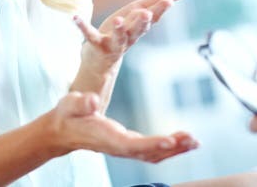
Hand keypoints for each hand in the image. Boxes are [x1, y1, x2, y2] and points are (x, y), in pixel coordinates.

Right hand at [49, 91, 198, 162]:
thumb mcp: (70, 104)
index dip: (151, 144)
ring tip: (194, 141)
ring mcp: (124, 148)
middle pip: (148, 153)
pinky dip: (169, 147)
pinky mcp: (128, 145)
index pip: (131, 144)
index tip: (169, 141)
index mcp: (106, 137)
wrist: (63, 130)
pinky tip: (183, 141)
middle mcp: (118, 147)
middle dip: (171, 148)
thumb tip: (92, 101)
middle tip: (192, 139)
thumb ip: (81, 103)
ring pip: (153, 155)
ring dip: (175, 149)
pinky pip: (152, 151)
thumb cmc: (68, 115)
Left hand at [75, 0, 188, 70]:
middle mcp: (129, 36)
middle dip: (142, 22)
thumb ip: (160, 0)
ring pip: (118, 36)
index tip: (169, 1)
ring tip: (118, 20)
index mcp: (141, 26)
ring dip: (119, 29)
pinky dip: (82, 26)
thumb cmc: (123, 30)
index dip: (161, 10)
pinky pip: (89, 35)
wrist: (102, 59)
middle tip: (146, 14)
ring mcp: (113, 42)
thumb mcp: (141, 12)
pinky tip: (74, 17)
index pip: (153, 17)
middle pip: (138, 29)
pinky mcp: (95, 44)